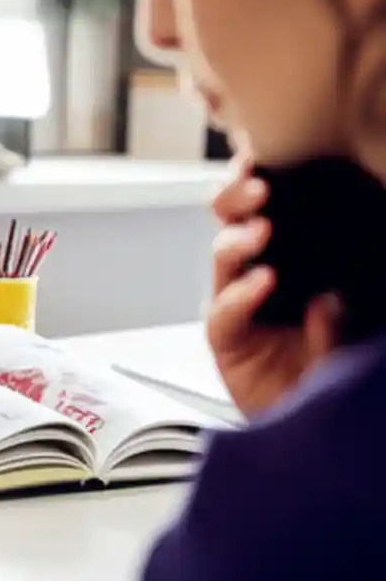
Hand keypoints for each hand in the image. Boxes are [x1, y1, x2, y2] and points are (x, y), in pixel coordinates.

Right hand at [208, 155, 340, 416]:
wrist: (317, 424)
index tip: (262, 156)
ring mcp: (238, 306)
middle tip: (256, 187)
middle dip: (237, 200)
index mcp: (290, 259)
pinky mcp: (226, 341)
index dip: (257, 182)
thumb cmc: (336, 366)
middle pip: (232, 223)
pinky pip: (224, 313)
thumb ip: (344, 314)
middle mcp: (257, 276)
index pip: (266, 210)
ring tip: (259, 232)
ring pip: (223, 259)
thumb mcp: (358, 329)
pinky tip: (261, 283)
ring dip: (237, 241)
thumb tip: (328, 299)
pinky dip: (241, 296)